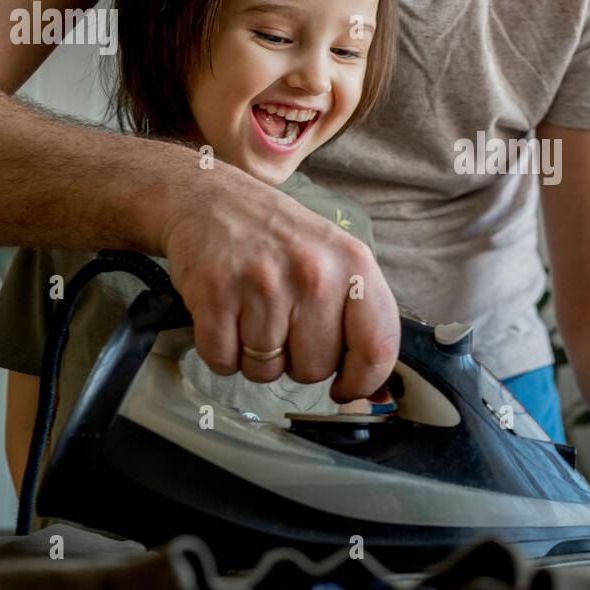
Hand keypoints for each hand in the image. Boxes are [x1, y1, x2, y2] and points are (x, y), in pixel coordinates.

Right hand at [158, 167, 398, 402]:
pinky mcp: (217, 294)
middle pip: (315, 369)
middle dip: (298, 361)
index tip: (346, 387)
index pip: (376, 346)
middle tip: (284, 325)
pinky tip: (227, 318)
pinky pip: (224, 361)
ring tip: (254, 315)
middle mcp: (313, 274)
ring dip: (257, 357)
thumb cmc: (280, 237)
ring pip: (267, 371)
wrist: (212, 200)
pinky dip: (222, 352)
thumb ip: (360, 316)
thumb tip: (373, 389)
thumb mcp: (337, 258)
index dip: (362, 381)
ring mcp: (263, 283)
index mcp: (354, 265)